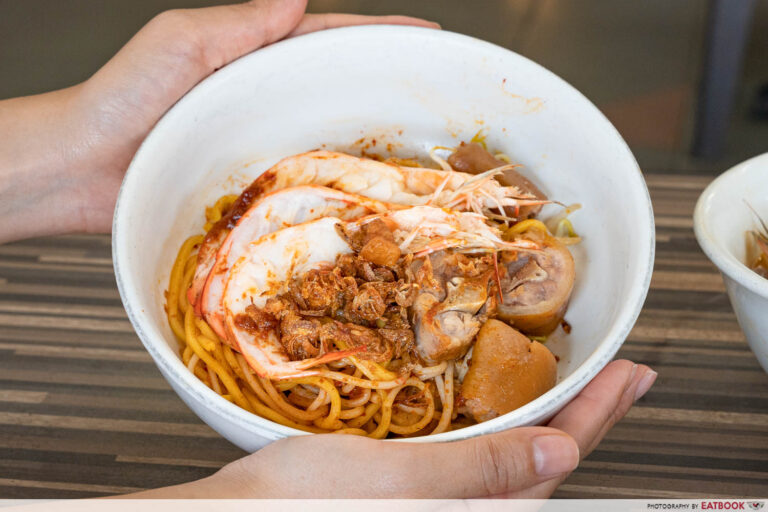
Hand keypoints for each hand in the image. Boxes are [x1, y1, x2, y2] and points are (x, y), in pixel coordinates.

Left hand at [0, 0, 437, 242]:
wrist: (80, 168)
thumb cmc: (118, 101)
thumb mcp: (177, 44)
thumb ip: (237, 24)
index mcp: (250, 57)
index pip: (328, 36)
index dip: (379, 33)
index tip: (427, 34)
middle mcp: (260, 98)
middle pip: (336, 84)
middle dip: (386, 83)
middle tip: (435, 94)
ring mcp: (257, 139)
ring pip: (325, 132)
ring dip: (367, 137)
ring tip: (414, 146)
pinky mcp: (250, 181)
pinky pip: (301, 176)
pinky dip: (331, 181)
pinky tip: (357, 193)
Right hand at [131, 360, 655, 498]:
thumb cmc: (298, 506)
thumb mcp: (396, 481)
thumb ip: (480, 471)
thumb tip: (560, 457)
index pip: (557, 461)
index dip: (599, 412)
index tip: (634, 371)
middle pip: (546, 465)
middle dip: (587, 415)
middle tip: (625, 373)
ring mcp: (441, 511)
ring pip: (517, 463)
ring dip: (552, 420)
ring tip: (583, 385)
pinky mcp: (417, 499)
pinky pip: (481, 463)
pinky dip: (506, 430)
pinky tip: (510, 412)